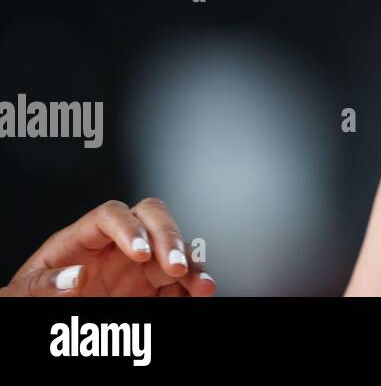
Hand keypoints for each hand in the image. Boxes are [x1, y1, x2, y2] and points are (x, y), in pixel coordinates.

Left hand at [0, 198, 215, 296]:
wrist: (48, 323)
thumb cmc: (31, 300)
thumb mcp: (23, 292)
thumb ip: (43, 283)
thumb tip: (75, 276)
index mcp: (82, 239)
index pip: (111, 215)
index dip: (130, 228)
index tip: (139, 253)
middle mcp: (115, 246)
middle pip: (152, 218)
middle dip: (169, 238)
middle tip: (175, 265)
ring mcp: (137, 266)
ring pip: (173, 248)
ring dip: (191, 263)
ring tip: (200, 284)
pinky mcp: (151, 288)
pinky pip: (180, 280)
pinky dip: (194, 285)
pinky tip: (200, 292)